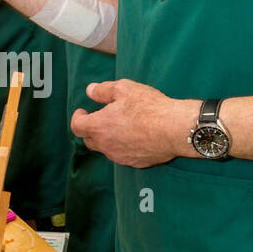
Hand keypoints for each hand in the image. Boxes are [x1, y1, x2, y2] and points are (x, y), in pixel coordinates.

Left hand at [70, 80, 197, 167]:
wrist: (175, 129)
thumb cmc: (149, 107)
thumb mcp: (124, 89)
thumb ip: (103, 90)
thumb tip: (90, 90)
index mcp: (99, 127)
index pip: (77, 126)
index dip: (78, 118)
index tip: (83, 112)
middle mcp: (106, 145)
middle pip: (89, 140)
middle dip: (91, 129)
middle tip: (102, 117)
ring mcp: (120, 156)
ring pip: (107, 148)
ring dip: (108, 138)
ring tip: (121, 125)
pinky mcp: (135, 162)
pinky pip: (123, 155)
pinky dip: (124, 146)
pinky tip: (136, 136)